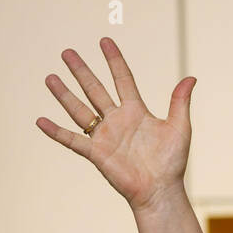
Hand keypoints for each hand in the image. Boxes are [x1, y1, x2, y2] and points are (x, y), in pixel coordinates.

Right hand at [36, 37, 195, 211]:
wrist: (161, 190)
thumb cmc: (172, 162)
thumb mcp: (180, 128)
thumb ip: (180, 102)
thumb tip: (191, 78)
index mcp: (136, 112)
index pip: (122, 80)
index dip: (114, 61)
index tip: (104, 41)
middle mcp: (117, 120)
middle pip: (95, 90)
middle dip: (81, 71)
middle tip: (67, 52)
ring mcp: (105, 136)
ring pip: (80, 110)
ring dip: (64, 94)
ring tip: (50, 77)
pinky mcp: (97, 153)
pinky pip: (72, 140)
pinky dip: (56, 131)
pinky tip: (40, 120)